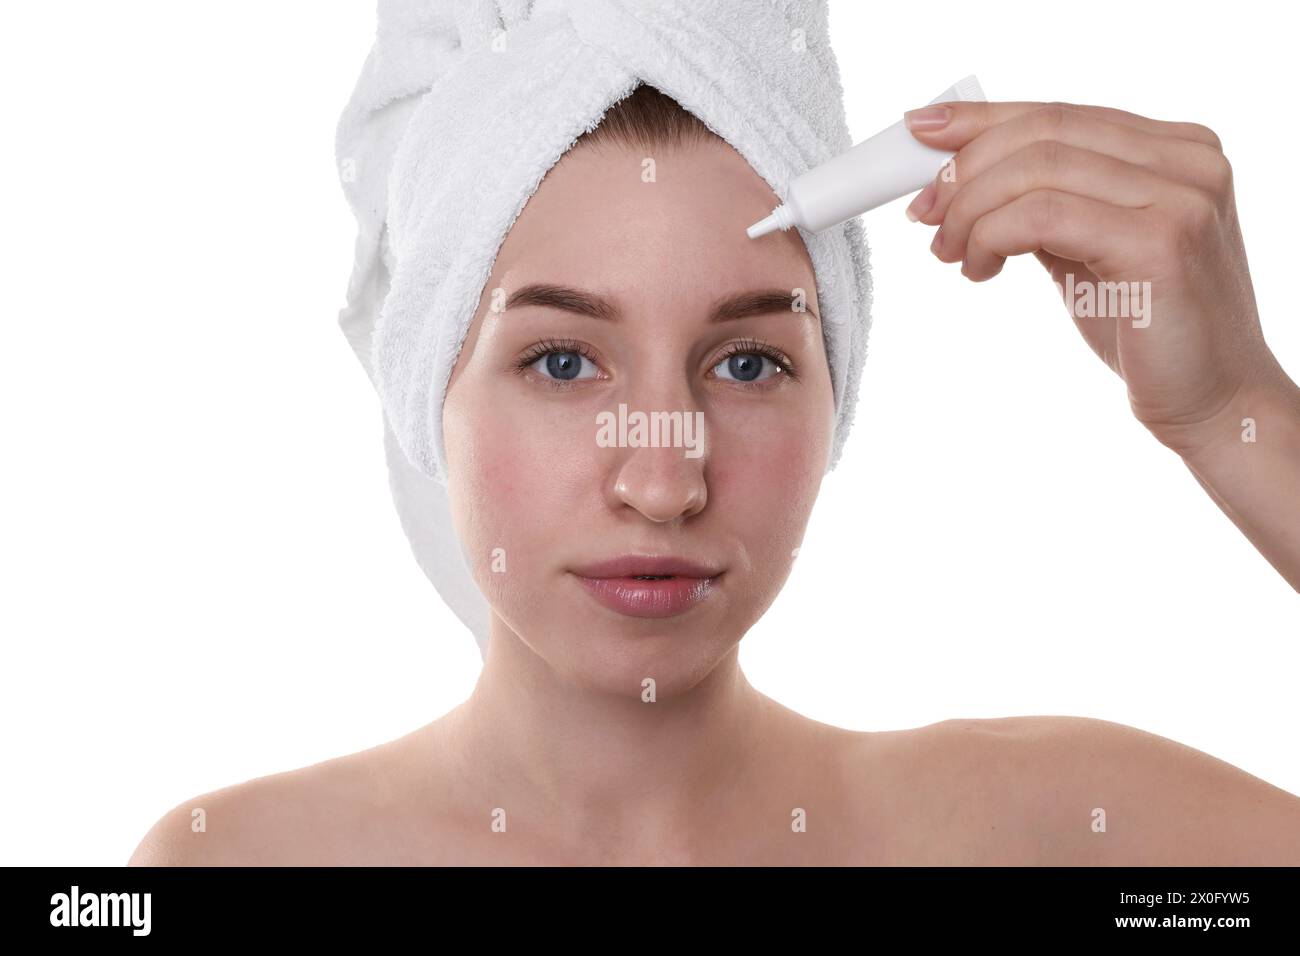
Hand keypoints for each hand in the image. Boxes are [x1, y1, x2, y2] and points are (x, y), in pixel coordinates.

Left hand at [901, 99, 1287, 458]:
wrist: (1212, 400)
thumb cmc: (1145, 328)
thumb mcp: (1086, 247)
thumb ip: (1044, 202)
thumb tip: (956, 177)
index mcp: (1174, 149)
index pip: (1058, 113)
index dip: (980, 120)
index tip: (922, 132)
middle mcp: (1187, 159)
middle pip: (1043, 131)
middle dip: (964, 170)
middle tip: (925, 216)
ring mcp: (1180, 196)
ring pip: (1037, 168)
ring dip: (971, 210)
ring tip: (951, 254)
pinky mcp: (1160, 243)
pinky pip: (1043, 216)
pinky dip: (991, 236)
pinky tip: (980, 270)